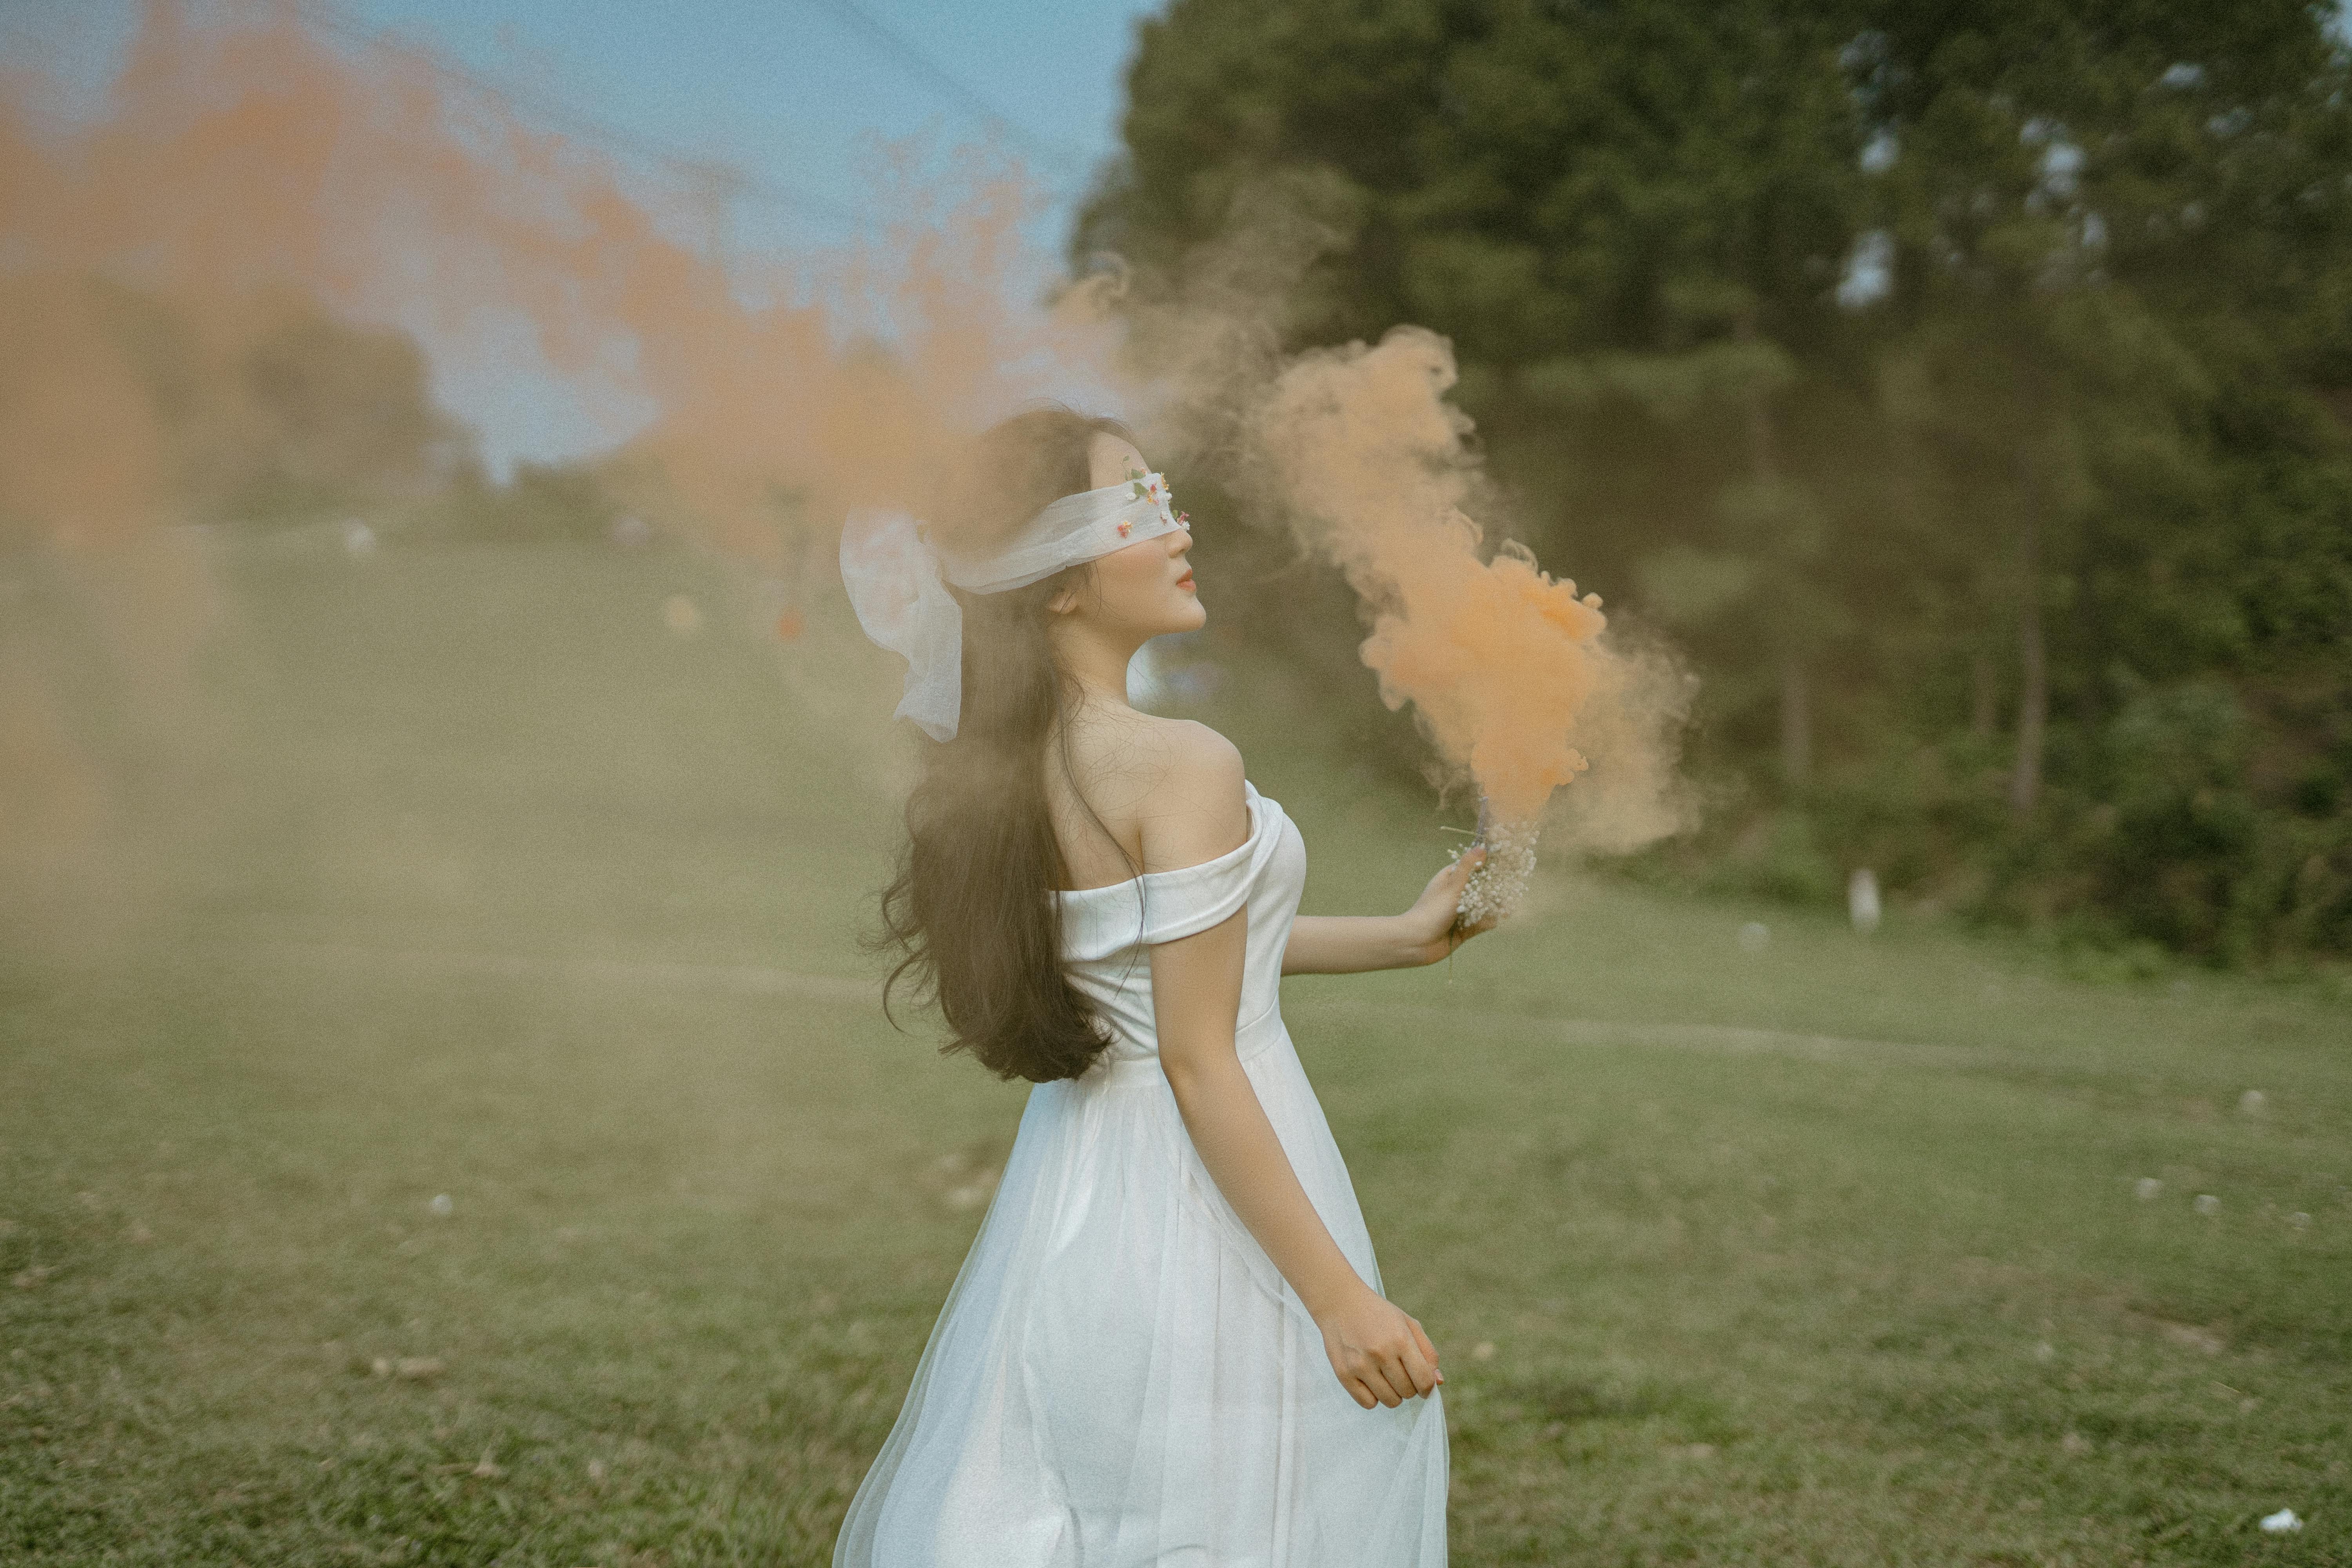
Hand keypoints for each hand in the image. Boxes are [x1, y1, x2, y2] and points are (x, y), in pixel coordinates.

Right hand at [1314, 1282, 1442, 1408]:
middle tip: (1400, 1373)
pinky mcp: (1344, 1373)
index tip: (1423, 1385)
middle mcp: (1380, 1353)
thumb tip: (1437, 1382)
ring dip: (1393, 1394)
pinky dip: (1373, 1397)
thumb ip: (1427, 1352)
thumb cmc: (1379, 1314)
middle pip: (1408, 1392)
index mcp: (1400, 1339)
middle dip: (1409, 1387)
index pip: (1424, 1380)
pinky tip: (1370, 1380)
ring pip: (1390, 1401)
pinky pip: (1368, 1403)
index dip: (1427, 1388)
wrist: (1340, 1303)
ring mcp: (1360, 1365)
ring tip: (1386, 1377)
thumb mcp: (1408, 1324)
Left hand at [1397, 847, 1498, 964]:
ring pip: (1482, 907)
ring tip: (1506, 909)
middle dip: (1494, 891)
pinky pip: (1480, 923)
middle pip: (1480, 889)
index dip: (1488, 867)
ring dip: (1493, 908)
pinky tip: (1494, 921)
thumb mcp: (1452, 885)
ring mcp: (1460, 912)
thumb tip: (1482, 847)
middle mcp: (1456, 894)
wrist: (1417, 942)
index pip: (1472, 869)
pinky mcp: (1464, 928)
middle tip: (1511, 891)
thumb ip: (1467, 867)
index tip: (1505, 866)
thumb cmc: (1432, 910)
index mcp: (1450, 880)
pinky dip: (1486, 922)